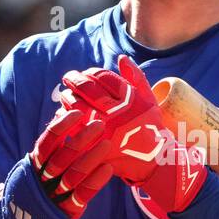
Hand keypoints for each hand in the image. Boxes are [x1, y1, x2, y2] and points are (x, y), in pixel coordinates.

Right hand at [30, 107, 114, 218]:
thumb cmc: (42, 186)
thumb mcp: (41, 166)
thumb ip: (53, 145)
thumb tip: (63, 112)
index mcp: (35, 165)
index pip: (46, 143)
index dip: (60, 128)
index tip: (78, 113)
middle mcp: (41, 180)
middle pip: (61, 158)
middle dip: (80, 139)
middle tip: (99, 123)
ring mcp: (53, 196)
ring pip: (72, 176)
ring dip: (91, 158)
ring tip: (108, 143)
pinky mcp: (66, 212)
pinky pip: (81, 196)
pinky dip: (95, 182)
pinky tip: (109, 168)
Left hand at [60, 55, 207, 212]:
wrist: (154, 160)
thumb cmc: (150, 127)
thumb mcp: (149, 100)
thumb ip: (136, 78)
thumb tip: (121, 58)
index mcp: (128, 99)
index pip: (102, 77)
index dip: (89, 73)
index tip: (84, 73)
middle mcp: (116, 112)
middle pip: (87, 88)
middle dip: (74, 80)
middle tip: (68, 78)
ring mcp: (104, 130)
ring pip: (77, 106)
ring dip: (68, 97)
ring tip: (66, 95)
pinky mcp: (95, 146)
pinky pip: (73, 128)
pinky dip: (65, 118)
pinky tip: (64, 114)